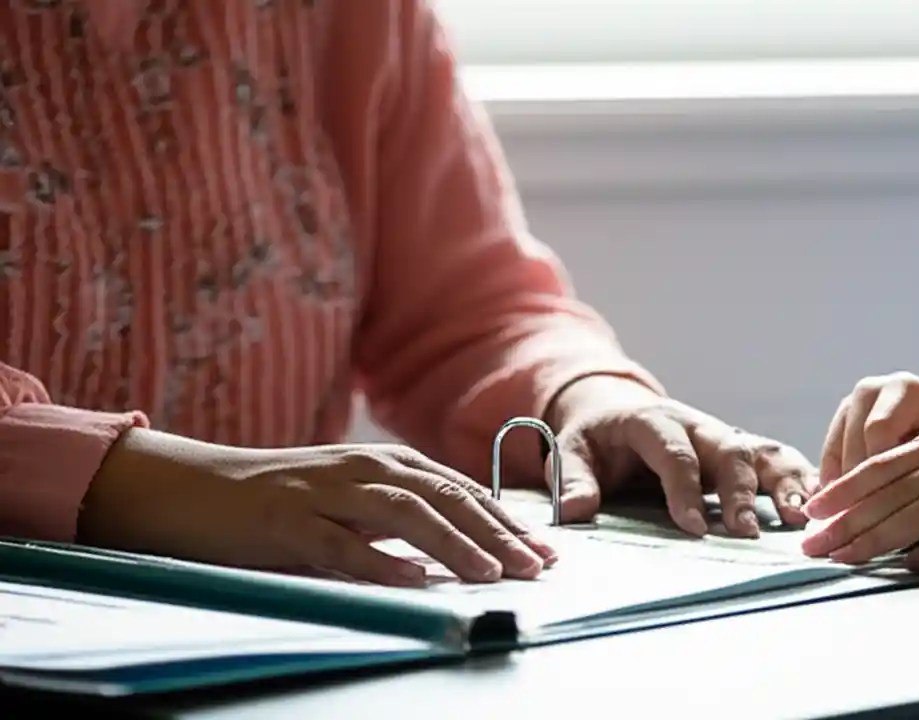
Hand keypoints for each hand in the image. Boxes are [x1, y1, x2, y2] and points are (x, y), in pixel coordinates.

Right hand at [79, 428, 555, 585]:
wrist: (197, 487)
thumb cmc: (284, 496)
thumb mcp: (352, 496)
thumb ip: (402, 512)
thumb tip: (462, 542)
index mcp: (385, 462)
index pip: (461, 490)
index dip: (505, 520)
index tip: (544, 550)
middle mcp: (364, 468)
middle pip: (444, 498)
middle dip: (495, 534)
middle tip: (535, 566)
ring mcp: (326, 491)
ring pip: (403, 515)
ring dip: (452, 544)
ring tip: (489, 574)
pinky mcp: (288, 520)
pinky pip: (339, 543)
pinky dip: (378, 561)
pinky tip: (411, 580)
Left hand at [548, 376, 818, 536]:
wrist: (614, 407)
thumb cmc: (596, 437)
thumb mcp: (572, 450)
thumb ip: (573, 479)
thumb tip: (574, 512)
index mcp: (653, 421)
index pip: (674, 453)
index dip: (684, 489)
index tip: (692, 527)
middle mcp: (696, 424)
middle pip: (727, 451)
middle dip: (739, 491)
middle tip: (745, 531)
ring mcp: (722, 435)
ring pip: (760, 450)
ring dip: (784, 481)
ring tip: (801, 516)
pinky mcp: (740, 447)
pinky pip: (777, 458)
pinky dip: (801, 478)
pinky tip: (818, 505)